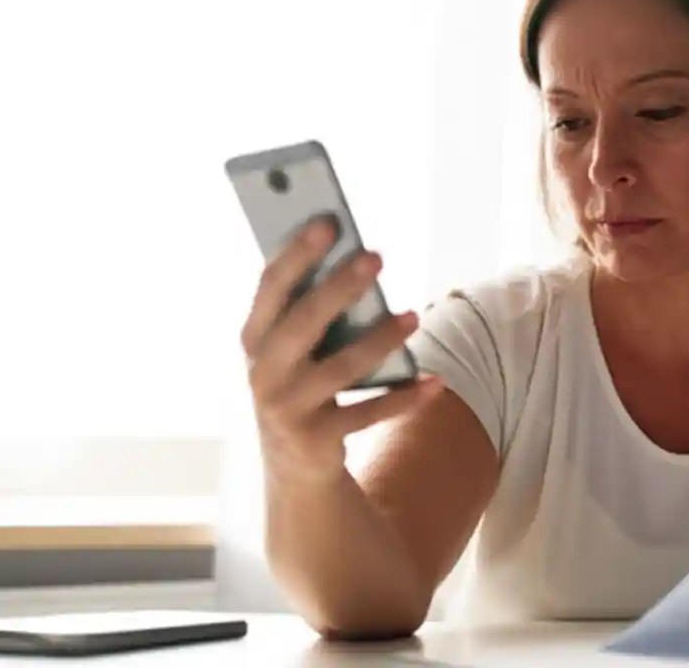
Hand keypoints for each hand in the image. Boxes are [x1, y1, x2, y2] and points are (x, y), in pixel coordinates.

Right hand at [240, 217, 441, 484]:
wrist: (294, 466)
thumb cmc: (303, 384)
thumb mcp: (297, 350)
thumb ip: (314, 309)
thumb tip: (358, 258)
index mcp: (255, 338)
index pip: (271, 286)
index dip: (298, 253)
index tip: (329, 221)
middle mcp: (263, 372)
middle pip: (304, 322)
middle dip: (339, 287)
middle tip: (376, 256)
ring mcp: (287, 408)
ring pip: (341, 368)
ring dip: (381, 340)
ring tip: (413, 316)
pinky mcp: (317, 439)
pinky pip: (369, 413)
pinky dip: (404, 397)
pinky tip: (434, 381)